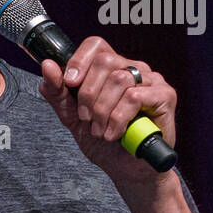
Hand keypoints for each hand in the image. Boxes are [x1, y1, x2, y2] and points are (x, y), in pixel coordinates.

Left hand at [38, 37, 176, 190]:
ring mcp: (151, 80)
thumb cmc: (103, 139)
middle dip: (88, 94)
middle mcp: (132, 68)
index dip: (79, 60)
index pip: (95, 44)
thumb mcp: (71, 116)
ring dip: (102, 111)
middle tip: (87, 118)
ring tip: (100, 131)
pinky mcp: (165, 95)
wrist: (126, 168)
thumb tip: (47, 65)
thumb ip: (57, 92)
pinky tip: (115, 133)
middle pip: (105, 61)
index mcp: (111, 68)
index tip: (69, 83)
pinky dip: (119, 118)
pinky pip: (135, 97)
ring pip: (118, 79)